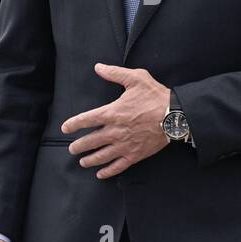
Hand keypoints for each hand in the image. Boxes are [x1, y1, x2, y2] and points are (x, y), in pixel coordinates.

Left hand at [61, 64, 169, 178]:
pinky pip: (118, 166)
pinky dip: (108, 171)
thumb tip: (98, 67)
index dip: (73, 124)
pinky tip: (101, 174)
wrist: (175, 115)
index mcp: (112, 113)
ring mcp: (125, 145)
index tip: (65, 128)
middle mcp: (115, 131)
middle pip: (90, 141)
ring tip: (82, 161)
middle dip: (78, 146)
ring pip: (102, 156)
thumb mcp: (135, 78)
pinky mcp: (135, 155)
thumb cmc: (155, 96)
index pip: (86, 120)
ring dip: (89, 160)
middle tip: (72, 149)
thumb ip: (114, 73)